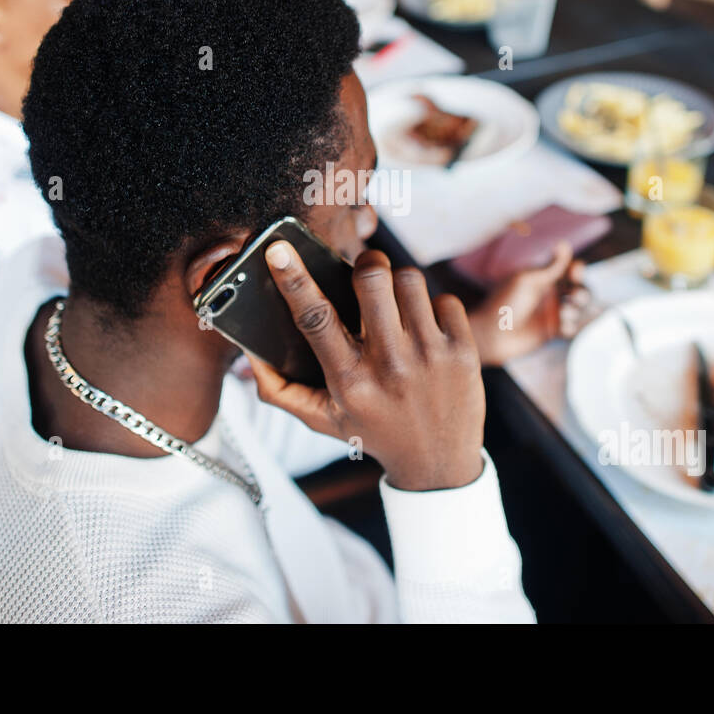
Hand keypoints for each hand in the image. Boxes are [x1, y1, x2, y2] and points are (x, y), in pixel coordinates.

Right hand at [248, 241, 485, 491]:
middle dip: (366, 265)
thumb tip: (250, 354)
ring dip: (399, 284)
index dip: (294, 280)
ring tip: (396, 309)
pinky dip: (433, 307)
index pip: (316, 319)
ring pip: (410, 279)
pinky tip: (426, 331)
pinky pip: (444, 299)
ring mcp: (430, 355)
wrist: (439, 463)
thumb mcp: (321, 419)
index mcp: (349, 380)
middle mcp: (389, 365)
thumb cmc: (374, 432)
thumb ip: (279, 390)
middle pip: (372, 280)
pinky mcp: (463, 350)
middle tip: (364, 276)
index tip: (278, 249)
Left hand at [467, 243, 590, 364]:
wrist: (492, 334)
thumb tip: (564, 244)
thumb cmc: (505, 303)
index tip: (575, 272)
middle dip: (582, 293)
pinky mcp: (551, 331)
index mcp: (544, 277)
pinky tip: (563, 328)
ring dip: (577, 310)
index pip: (570, 270)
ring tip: (564, 314)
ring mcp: (552, 312)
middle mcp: (550, 293)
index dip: (577, 270)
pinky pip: (572, 327)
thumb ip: (550, 267)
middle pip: (580, 290)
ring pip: (579, 309)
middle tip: (574, 297)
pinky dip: (572, 326)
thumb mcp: (527, 281)